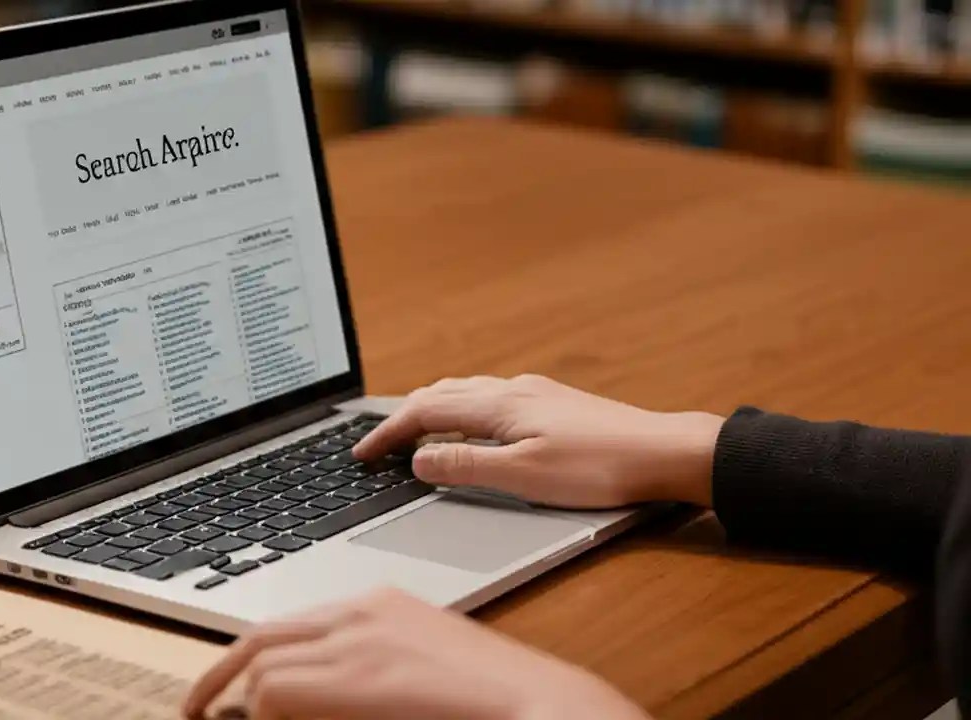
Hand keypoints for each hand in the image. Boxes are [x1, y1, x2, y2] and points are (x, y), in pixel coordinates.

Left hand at [183, 588, 649, 719]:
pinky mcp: (349, 675)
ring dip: (245, 699)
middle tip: (198, 705)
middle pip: (263, 634)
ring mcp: (353, 639)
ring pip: (262, 662)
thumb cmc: (499, 700)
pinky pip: (275, 690)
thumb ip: (374, 669)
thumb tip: (331, 692)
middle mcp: (360, 610)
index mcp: (380, 603)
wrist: (543, 706)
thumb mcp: (426, 666)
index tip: (238, 682)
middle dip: (220, 672)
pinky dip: (267, 712)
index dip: (256, 655)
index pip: (295, 623)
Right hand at [355, 374, 723, 508]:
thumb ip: (467, 466)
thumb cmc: (599, 468)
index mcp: (499, 405)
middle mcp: (512, 389)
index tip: (361, 453)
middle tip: (377, 443)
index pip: (425, 412)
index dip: (388, 433)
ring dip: (431, 408)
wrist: (662, 452)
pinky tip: (472, 425)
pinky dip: (460, 409)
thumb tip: (420, 460)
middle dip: (402, 416)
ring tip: (412, 431)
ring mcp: (534, 392)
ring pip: (465, 391)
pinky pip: (488, 396)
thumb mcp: (524, 476)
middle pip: (441, 393)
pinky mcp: (553, 401)